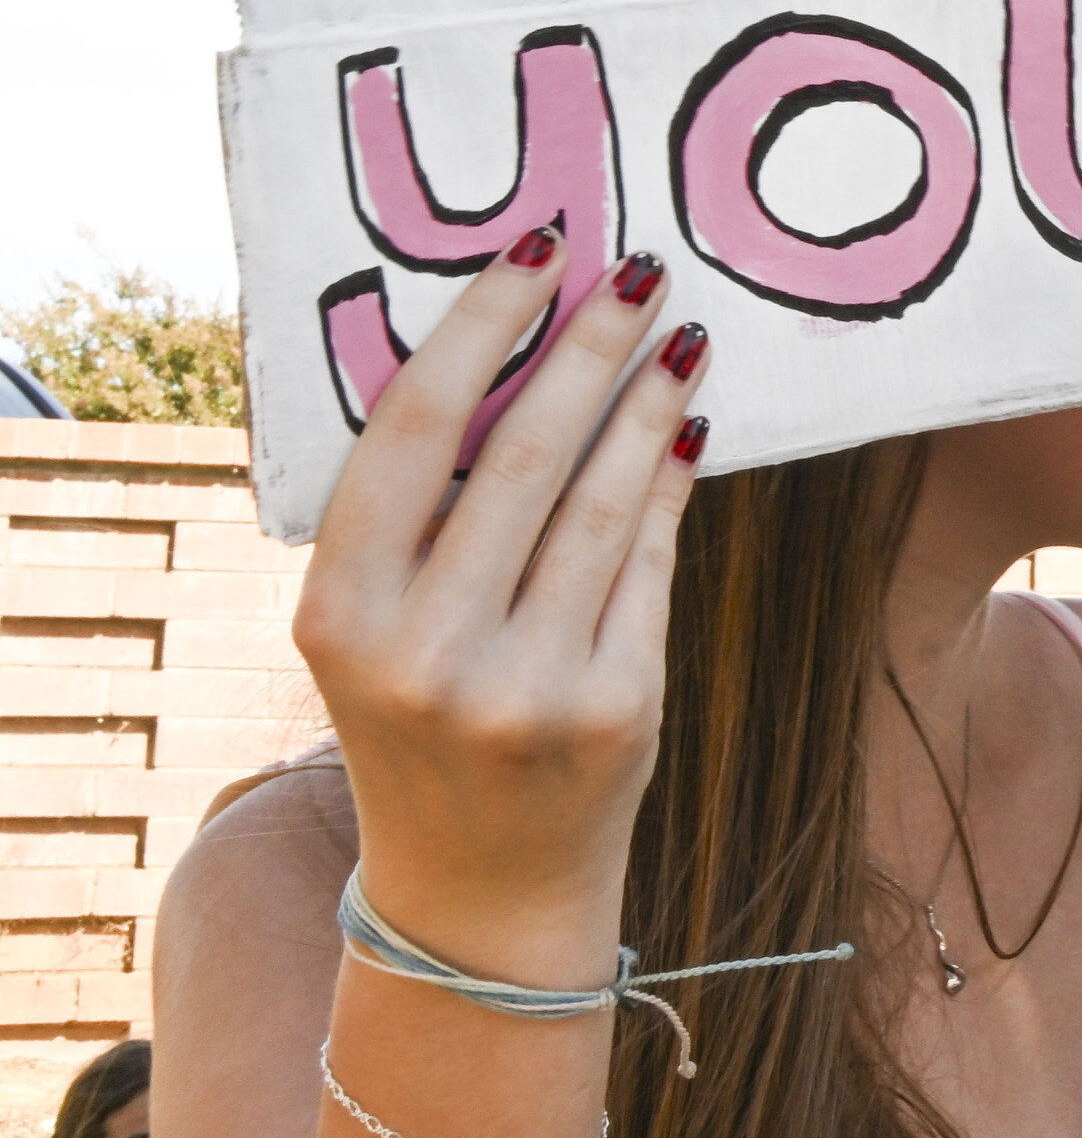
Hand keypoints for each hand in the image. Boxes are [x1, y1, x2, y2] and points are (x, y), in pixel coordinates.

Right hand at [290, 230, 707, 984]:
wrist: (479, 884)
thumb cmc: (422, 718)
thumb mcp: (374, 629)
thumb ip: (419, 518)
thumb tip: (510, 349)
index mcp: (338, 614)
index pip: (414, 434)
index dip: (482, 330)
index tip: (538, 253)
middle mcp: (424, 651)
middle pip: (525, 453)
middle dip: (589, 346)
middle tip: (639, 272)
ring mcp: (523, 685)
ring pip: (605, 502)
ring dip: (649, 403)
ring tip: (680, 336)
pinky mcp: (613, 708)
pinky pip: (651, 564)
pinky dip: (671, 486)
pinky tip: (688, 429)